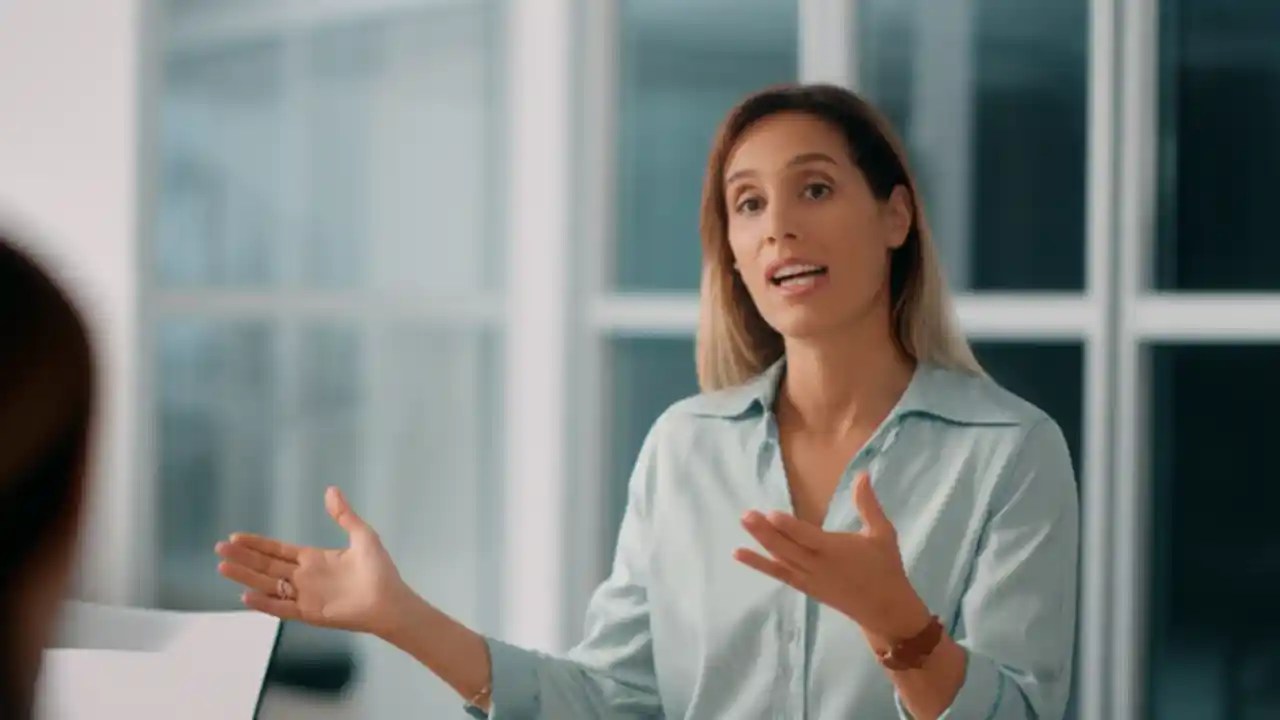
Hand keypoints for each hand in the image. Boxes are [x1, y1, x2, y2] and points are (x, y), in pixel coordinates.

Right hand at [215, 486, 410, 638]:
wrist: (390, 599)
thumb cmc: (379, 569)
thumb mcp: (362, 535)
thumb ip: (344, 515)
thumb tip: (331, 490)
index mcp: (314, 559)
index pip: (278, 551)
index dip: (257, 544)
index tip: (236, 537)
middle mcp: (304, 577)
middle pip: (267, 566)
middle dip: (243, 557)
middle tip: (220, 548)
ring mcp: (305, 596)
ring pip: (268, 585)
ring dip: (246, 577)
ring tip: (223, 567)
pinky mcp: (309, 613)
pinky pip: (282, 608)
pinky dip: (264, 603)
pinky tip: (246, 595)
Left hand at [734, 472, 930, 640]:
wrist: (884, 609)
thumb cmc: (885, 567)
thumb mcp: (882, 533)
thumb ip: (868, 505)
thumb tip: (862, 475)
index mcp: (836, 551)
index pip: (808, 538)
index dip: (789, 527)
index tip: (771, 514)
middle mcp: (818, 566)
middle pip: (787, 548)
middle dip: (766, 532)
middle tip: (746, 514)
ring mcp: (809, 578)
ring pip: (780, 559)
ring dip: (760, 543)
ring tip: (744, 524)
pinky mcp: (804, 587)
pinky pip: (779, 574)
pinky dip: (759, 564)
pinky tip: (739, 553)